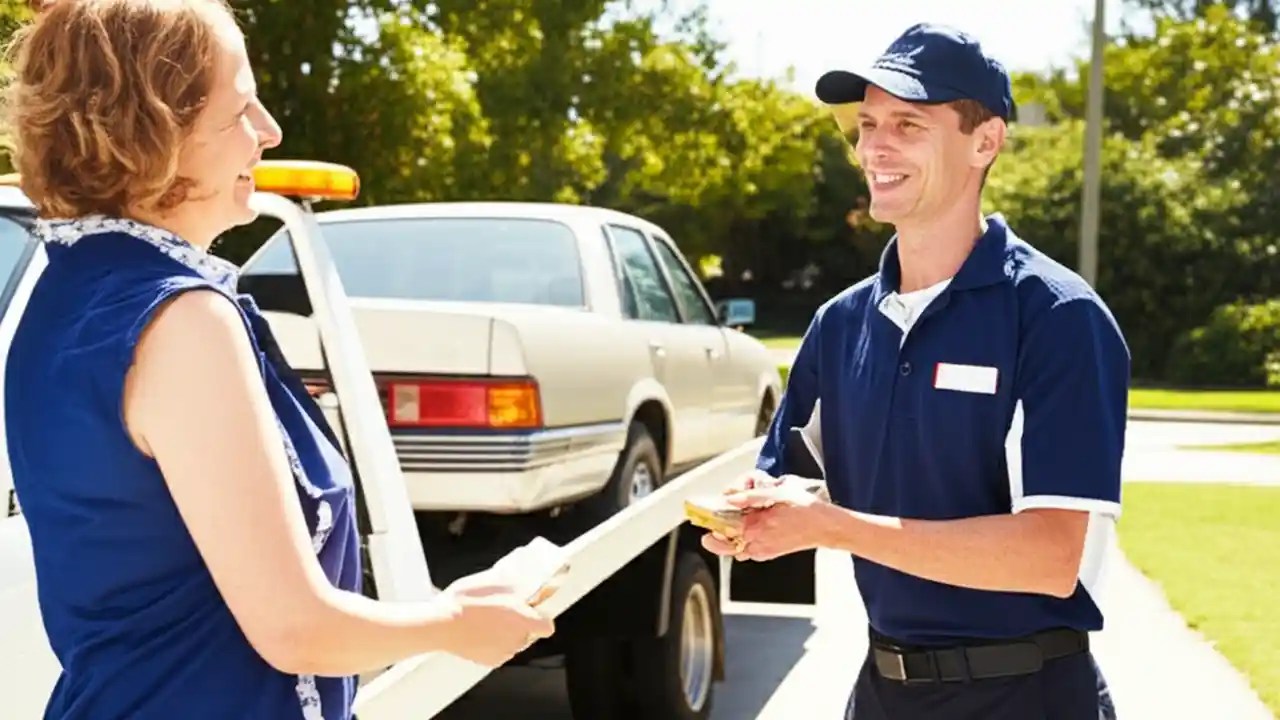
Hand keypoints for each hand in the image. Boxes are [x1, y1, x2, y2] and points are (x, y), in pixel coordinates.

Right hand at [439, 576, 554, 667]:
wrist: (440, 624)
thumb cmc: (465, 602)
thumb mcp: (494, 581)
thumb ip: (513, 580)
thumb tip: (523, 574)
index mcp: (524, 621)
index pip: (547, 626)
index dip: (541, 617)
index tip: (532, 609)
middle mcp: (518, 640)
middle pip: (529, 633)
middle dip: (520, 622)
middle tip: (503, 609)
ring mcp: (504, 653)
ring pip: (513, 642)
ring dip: (506, 633)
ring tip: (487, 619)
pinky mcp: (489, 662)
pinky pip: (499, 651)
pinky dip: (493, 643)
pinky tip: (479, 631)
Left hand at [700, 475, 829, 561]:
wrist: (827, 527)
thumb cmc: (807, 509)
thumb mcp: (778, 492)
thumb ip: (751, 496)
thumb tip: (730, 498)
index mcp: (757, 528)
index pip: (722, 528)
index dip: (709, 519)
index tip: (697, 514)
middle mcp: (757, 544)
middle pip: (724, 540)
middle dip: (719, 527)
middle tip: (715, 520)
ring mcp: (762, 550)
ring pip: (734, 545)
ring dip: (730, 534)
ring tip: (736, 518)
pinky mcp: (768, 552)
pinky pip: (746, 548)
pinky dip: (743, 538)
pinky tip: (751, 524)